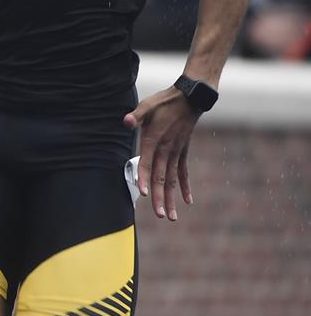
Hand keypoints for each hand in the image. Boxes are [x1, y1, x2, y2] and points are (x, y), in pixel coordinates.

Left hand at [125, 86, 197, 220]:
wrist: (190, 98)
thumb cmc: (164, 102)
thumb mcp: (147, 105)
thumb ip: (136, 115)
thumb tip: (126, 121)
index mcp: (154, 140)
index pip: (147, 164)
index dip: (143, 179)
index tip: (143, 194)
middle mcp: (166, 150)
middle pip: (161, 177)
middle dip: (159, 197)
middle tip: (160, 215)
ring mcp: (176, 152)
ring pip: (173, 179)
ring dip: (172, 198)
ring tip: (171, 217)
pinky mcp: (183, 152)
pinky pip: (183, 172)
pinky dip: (185, 186)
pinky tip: (187, 201)